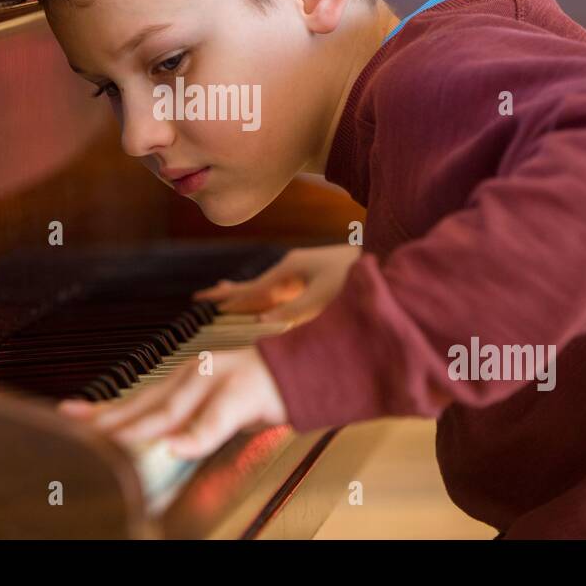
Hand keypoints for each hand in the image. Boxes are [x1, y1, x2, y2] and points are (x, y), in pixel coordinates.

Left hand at [56, 347, 287, 458]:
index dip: (103, 410)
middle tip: (75, 434)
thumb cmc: (261, 392)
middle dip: (109, 422)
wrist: (307, 370)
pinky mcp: (242, 394)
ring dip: (139, 431)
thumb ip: (189, 420)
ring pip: (170, 411)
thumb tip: (160, 445)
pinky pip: (215, 421)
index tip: (67, 416)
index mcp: (185, 377)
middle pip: (144, 405)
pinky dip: (194, 437)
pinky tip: (175, 448)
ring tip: (110, 446)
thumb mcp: (217, 405)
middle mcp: (194, 374)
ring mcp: (216, 381)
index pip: (136, 398)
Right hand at [191, 244, 360, 324]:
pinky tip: (265, 305)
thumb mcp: (324, 296)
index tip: (202, 301)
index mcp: (290, 268)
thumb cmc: (356, 278)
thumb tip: (261, 322)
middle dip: (230, 293)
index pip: (251, 288)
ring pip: (268, 289)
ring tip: (225, 296)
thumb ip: (293, 310)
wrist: (384, 264)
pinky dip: (267, 299)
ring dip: (247, 295)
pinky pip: (283, 293)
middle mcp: (293, 269)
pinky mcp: (315, 282)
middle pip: (255, 285)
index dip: (228, 298)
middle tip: (202, 297)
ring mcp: (304, 274)